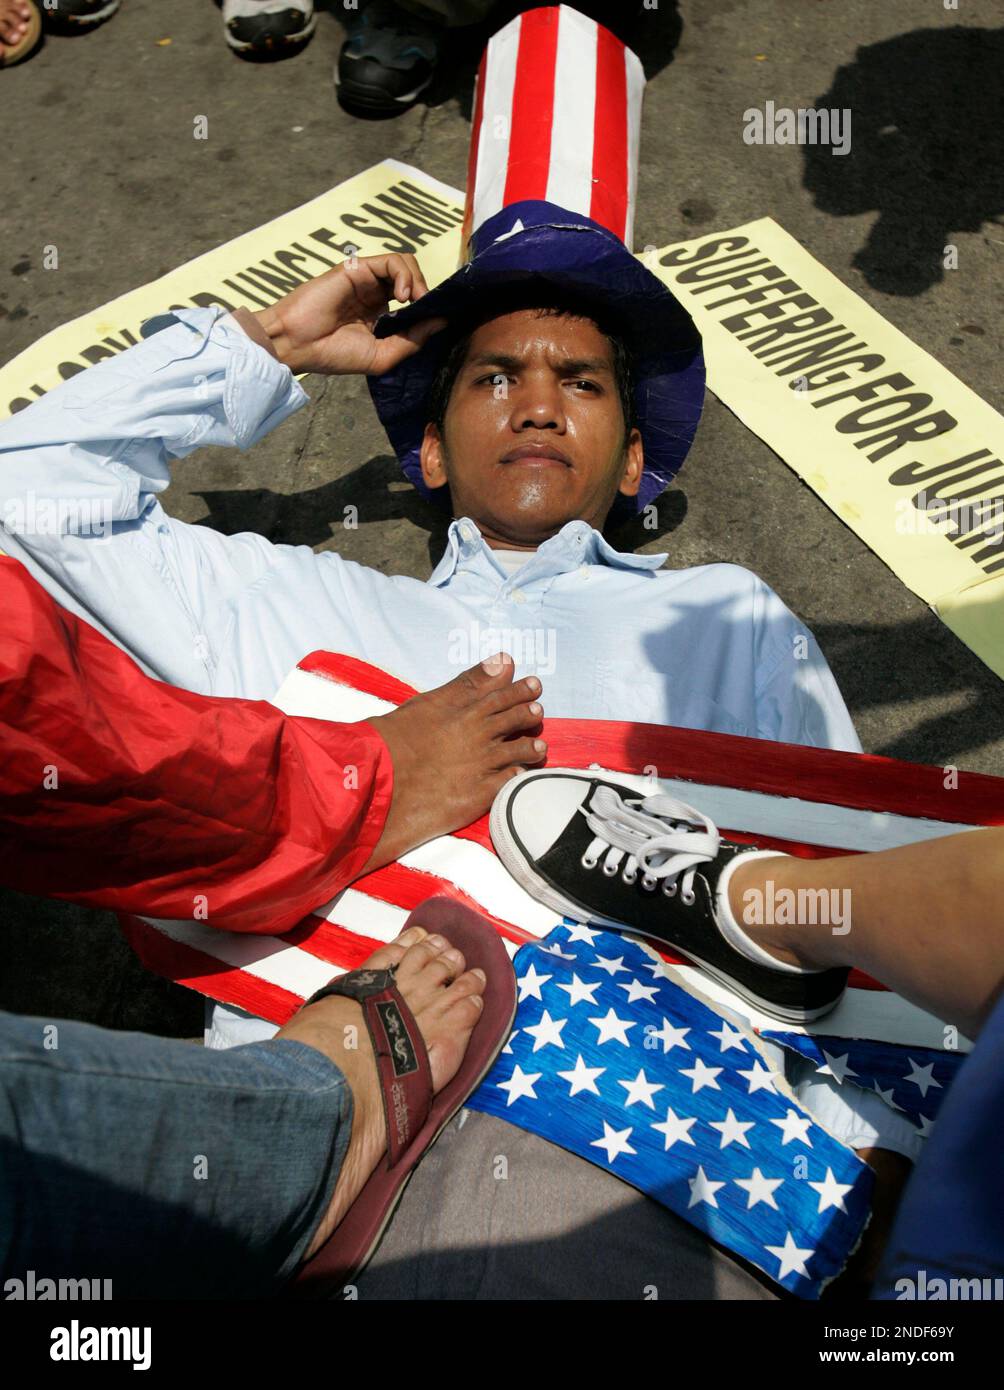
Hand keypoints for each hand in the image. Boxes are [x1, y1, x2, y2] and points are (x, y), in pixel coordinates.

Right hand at [253, 253, 446, 375]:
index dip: (430, 308)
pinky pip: (392, 261)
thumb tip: (443, 321)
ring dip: (419, 282)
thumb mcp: (383, 356)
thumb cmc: (333, 354)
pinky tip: (403, 297)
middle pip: (414, 281)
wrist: (298, 344)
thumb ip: (413, 339)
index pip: (415, 304)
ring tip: (414, 302)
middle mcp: (375, 295)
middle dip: (428, 294)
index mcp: (380, 317)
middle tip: (429, 311)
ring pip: (406, 265)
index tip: (441, 319)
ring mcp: (367, 280)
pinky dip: (405, 275)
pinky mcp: (358, 268)